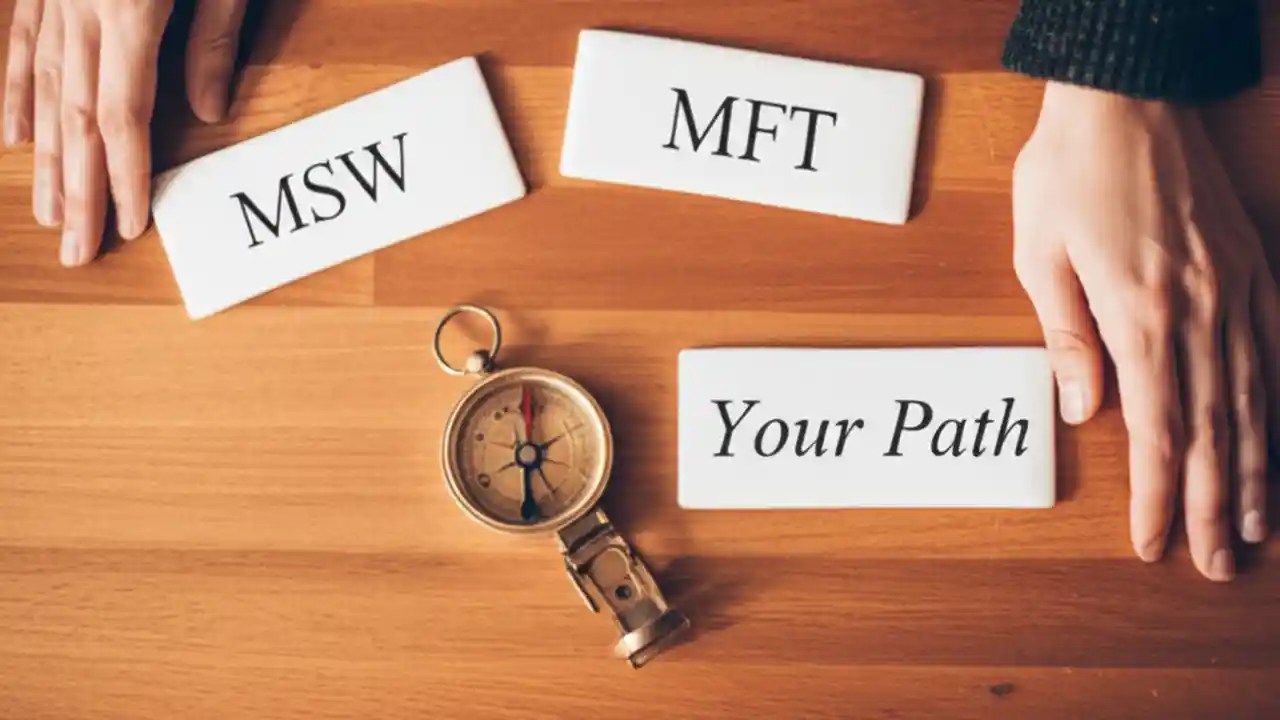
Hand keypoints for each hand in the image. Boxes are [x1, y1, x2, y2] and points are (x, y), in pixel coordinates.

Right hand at [4, 0, 247, 265]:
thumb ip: (214, 40)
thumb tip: (209, 113)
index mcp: (128, 10)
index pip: (123, 116)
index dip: (125, 175)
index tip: (129, 226)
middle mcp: (78, 7)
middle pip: (76, 118)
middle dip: (78, 192)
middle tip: (77, 251)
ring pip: (46, 88)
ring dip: (48, 158)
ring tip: (50, 214)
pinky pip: (23, 42)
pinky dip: (18, 94)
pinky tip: (18, 138)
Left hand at [1013, 82, 1279, 580]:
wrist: (1128, 98)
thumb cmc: (1068, 173)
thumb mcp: (1039, 253)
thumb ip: (1066, 336)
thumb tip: (1083, 411)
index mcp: (1138, 315)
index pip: (1154, 430)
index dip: (1154, 495)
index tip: (1151, 545)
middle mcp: (1198, 311)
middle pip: (1211, 430)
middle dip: (1210, 506)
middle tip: (1220, 567)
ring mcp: (1234, 290)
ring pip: (1252, 401)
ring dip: (1252, 472)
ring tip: (1253, 531)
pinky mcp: (1251, 270)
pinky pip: (1273, 354)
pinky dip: (1274, 410)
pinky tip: (1273, 448)